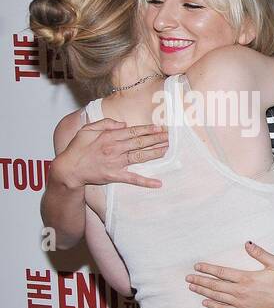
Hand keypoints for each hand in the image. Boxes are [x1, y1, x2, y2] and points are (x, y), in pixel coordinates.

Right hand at [51, 118, 167, 188]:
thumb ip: (105, 123)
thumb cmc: (77, 148)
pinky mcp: (115, 176)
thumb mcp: (87, 129)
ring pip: (140, 157)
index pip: (133, 132)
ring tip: (169, 150)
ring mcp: (116, 163)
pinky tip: (158, 183)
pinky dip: (146, 181)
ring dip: (156, 153)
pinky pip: (133, 179)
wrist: (69, 169)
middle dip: (156, 139)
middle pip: (140, 143)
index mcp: (109, 137)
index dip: (147, 130)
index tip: (159, 128)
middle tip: (170, 137)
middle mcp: (115, 149)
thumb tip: (123, 124)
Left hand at [186, 241, 273, 307]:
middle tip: (188, 278)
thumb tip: (247, 243)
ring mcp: (242, 303)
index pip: (221, 273)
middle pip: (215, 285)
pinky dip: (214, 306)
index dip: (208, 269)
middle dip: (200, 281)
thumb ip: (260, 253)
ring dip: (204, 292)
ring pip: (218, 297)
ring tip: (193, 288)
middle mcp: (241, 291)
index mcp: (247, 278)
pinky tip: (206, 302)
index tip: (197, 266)